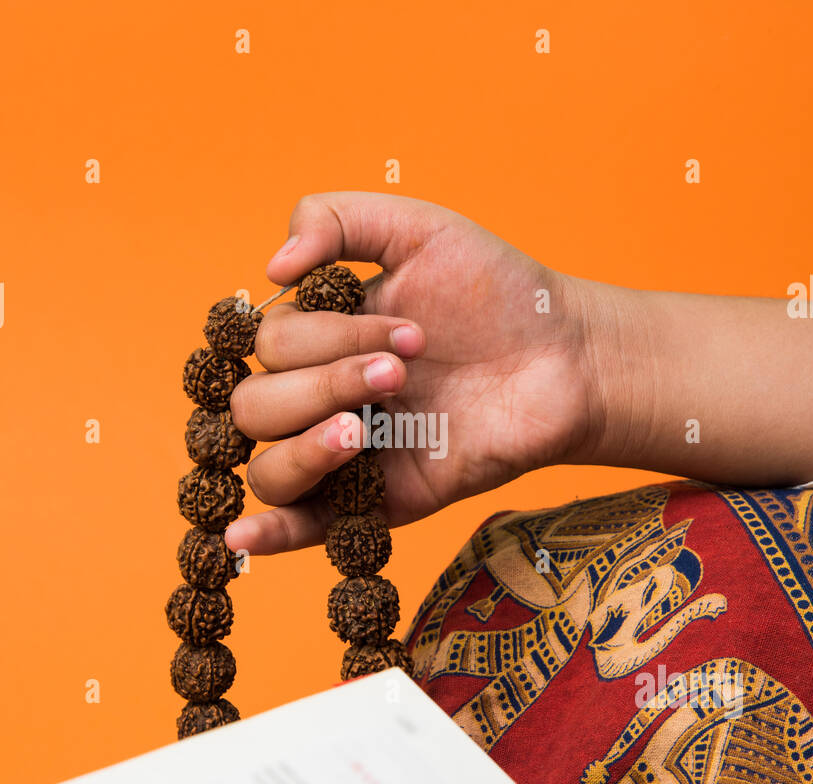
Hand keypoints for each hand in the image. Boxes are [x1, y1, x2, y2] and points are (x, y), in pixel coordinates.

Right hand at [224, 192, 612, 554]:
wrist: (566, 361)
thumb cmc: (495, 292)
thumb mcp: (417, 228)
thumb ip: (335, 218)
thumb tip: (270, 268)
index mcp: (319, 336)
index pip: (268, 344)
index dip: (324, 337)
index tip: (410, 331)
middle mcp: (321, 395)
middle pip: (255, 406)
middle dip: (327, 382)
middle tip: (406, 371)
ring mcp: (347, 452)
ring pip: (269, 468)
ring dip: (305, 446)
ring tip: (366, 427)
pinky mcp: (379, 502)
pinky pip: (304, 527)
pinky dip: (267, 533)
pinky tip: (246, 535)